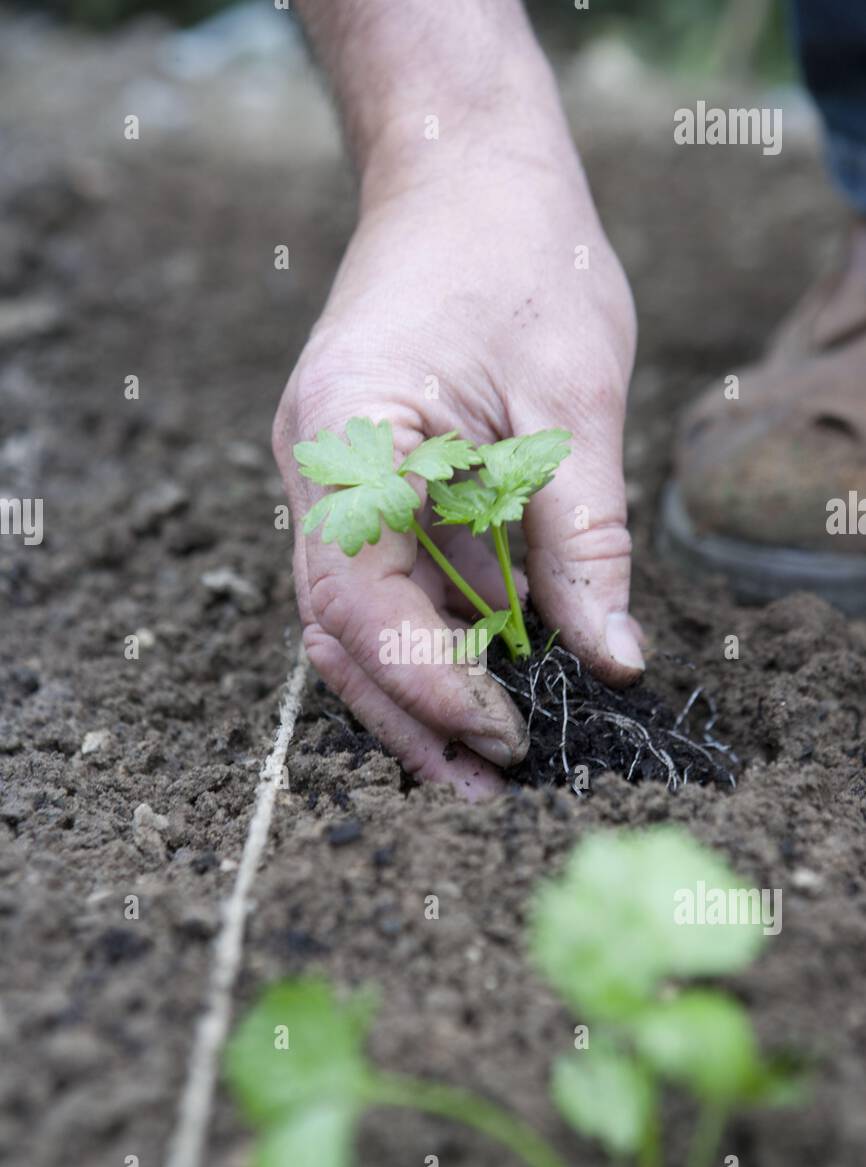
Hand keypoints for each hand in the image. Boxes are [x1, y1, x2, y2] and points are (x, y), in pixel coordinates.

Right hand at [273, 96, 640, 797]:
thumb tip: (611, 660)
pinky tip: (474, 685)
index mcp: (348, 435)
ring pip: (348, 621)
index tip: (507, 735)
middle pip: (337, 631)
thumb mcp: (574, 402)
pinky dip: (423, 640)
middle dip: (411, 717)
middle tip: (488, 790)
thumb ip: (582, 538)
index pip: (360, 599)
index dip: (430, 682)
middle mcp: (315, 470)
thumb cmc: (519, 258)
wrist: (463, 174)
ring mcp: (326, 480)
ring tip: (480, 763)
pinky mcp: (358, 485)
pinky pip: (376, 584)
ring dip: (411, 693)